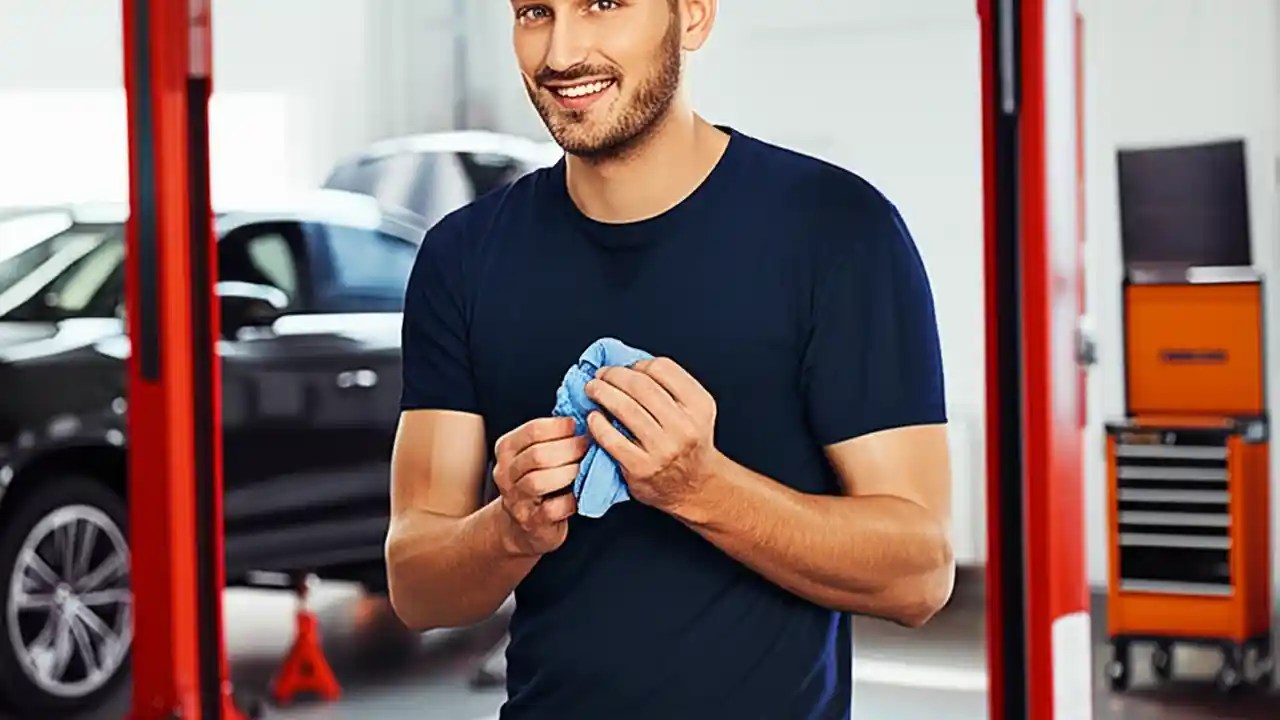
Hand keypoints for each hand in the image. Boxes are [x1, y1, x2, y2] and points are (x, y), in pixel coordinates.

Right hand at [492, 417, 587, 556]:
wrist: (522, 524)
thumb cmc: (537, 479)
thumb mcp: (535, 452)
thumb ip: (552, 435)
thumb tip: (584, 412)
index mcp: (506, 449)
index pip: (533, 430)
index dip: (561, 426)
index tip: (580, 425)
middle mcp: (505, 473)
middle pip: (538, 455)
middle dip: (569, 448)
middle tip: (588, 445)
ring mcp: (516, 499)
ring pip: (539, 481)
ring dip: (569, 471)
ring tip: (584, 467)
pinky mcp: (532, 522)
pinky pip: (553, 508)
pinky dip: (571, 499)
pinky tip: (580, 492)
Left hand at [584, 357, 721, 515]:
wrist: (695, 486)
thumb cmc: (688, 444)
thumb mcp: (695, 410)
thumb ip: (671, 387)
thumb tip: (629, 366)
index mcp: (699, 406)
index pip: (662, 369)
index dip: (637, 364)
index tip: (626, 369)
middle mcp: (684, 426)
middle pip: (640, 385)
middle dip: (614, 375)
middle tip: (601, 375)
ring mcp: (663, 449)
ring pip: (624, 407)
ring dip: (601, 392)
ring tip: (592, 389)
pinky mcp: (641, 467)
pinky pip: (611, 438)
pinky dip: (597, 423)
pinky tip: (594, 417)